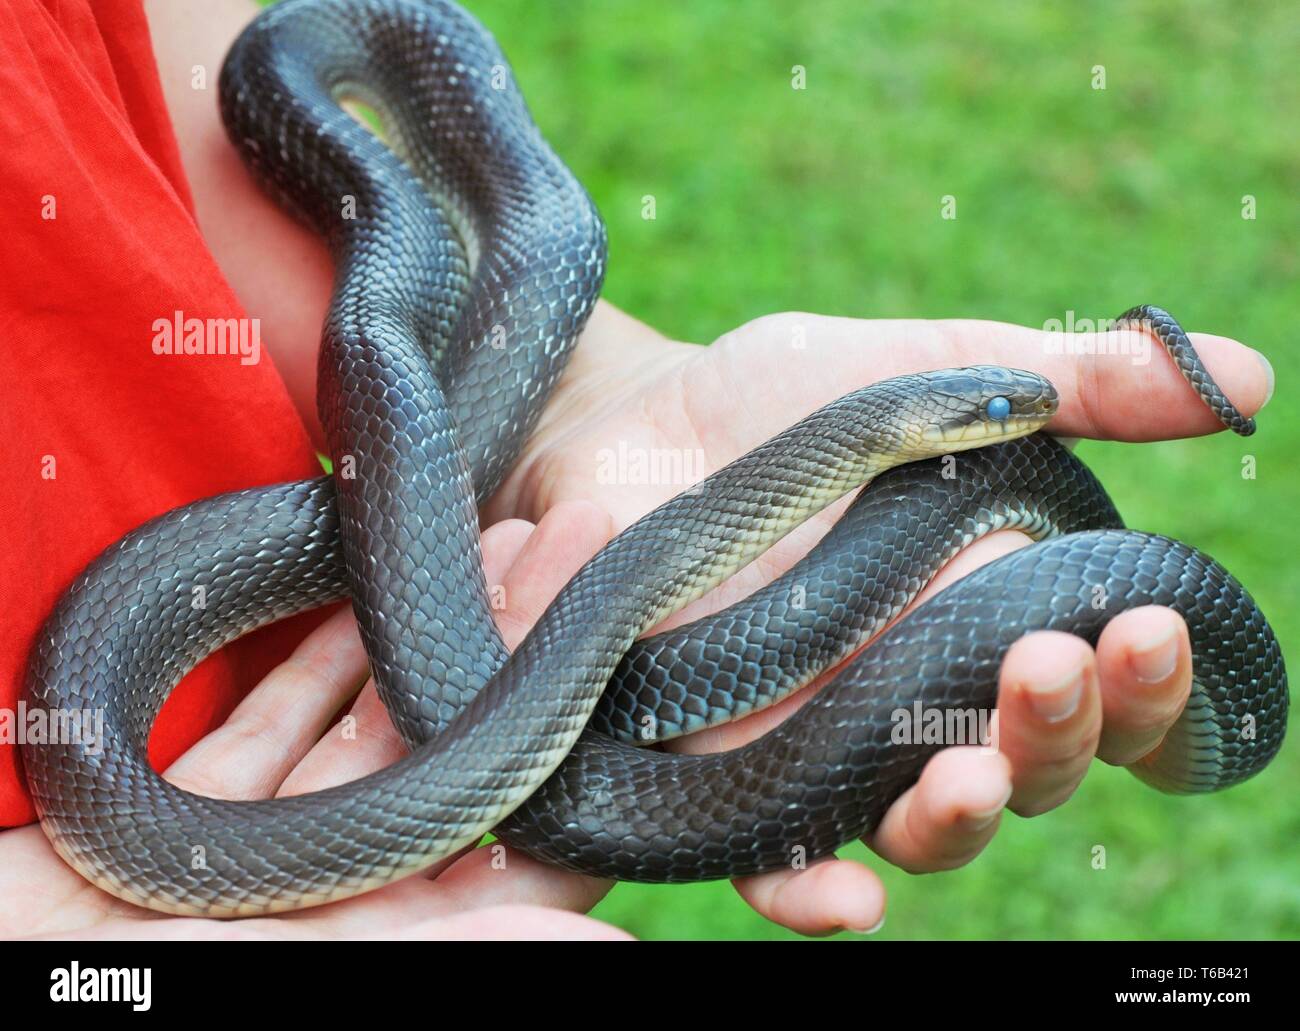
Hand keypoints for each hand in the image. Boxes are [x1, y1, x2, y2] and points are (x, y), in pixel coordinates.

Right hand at [2, 511, 629, 940]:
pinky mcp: (191, 815)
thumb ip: (443, 953)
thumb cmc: (100, 993)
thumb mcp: (278, 973)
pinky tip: (373, 592)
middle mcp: (339, 899)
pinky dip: (320, 659)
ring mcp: (265, 855)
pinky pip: (272, 724)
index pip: (514, 850)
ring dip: (428, 636)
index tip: (627, 649)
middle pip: (452, 757)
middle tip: (577, 544)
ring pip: (369, 725)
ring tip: (498, 538)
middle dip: (515, 649)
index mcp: (381, 941)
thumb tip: (610, 947)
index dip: (575, 751)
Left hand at [479, 304, 1271, 934]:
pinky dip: (813, 890)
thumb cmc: (784, 396)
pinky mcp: (727, 769)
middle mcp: (919, 694)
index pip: (1098, 684)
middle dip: (1051, 733)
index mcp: (986, 610)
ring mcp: (824, 741)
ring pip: (917, 824)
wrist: (631, 419)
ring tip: (969, 772)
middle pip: (1023, 764)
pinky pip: (778, 856)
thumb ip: (1069, 379)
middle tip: (1047, 668)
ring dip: (957, 816)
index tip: (1145, 624)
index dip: (1143, 680)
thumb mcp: (929, 364)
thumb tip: (1248, 379)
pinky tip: (848, 895)